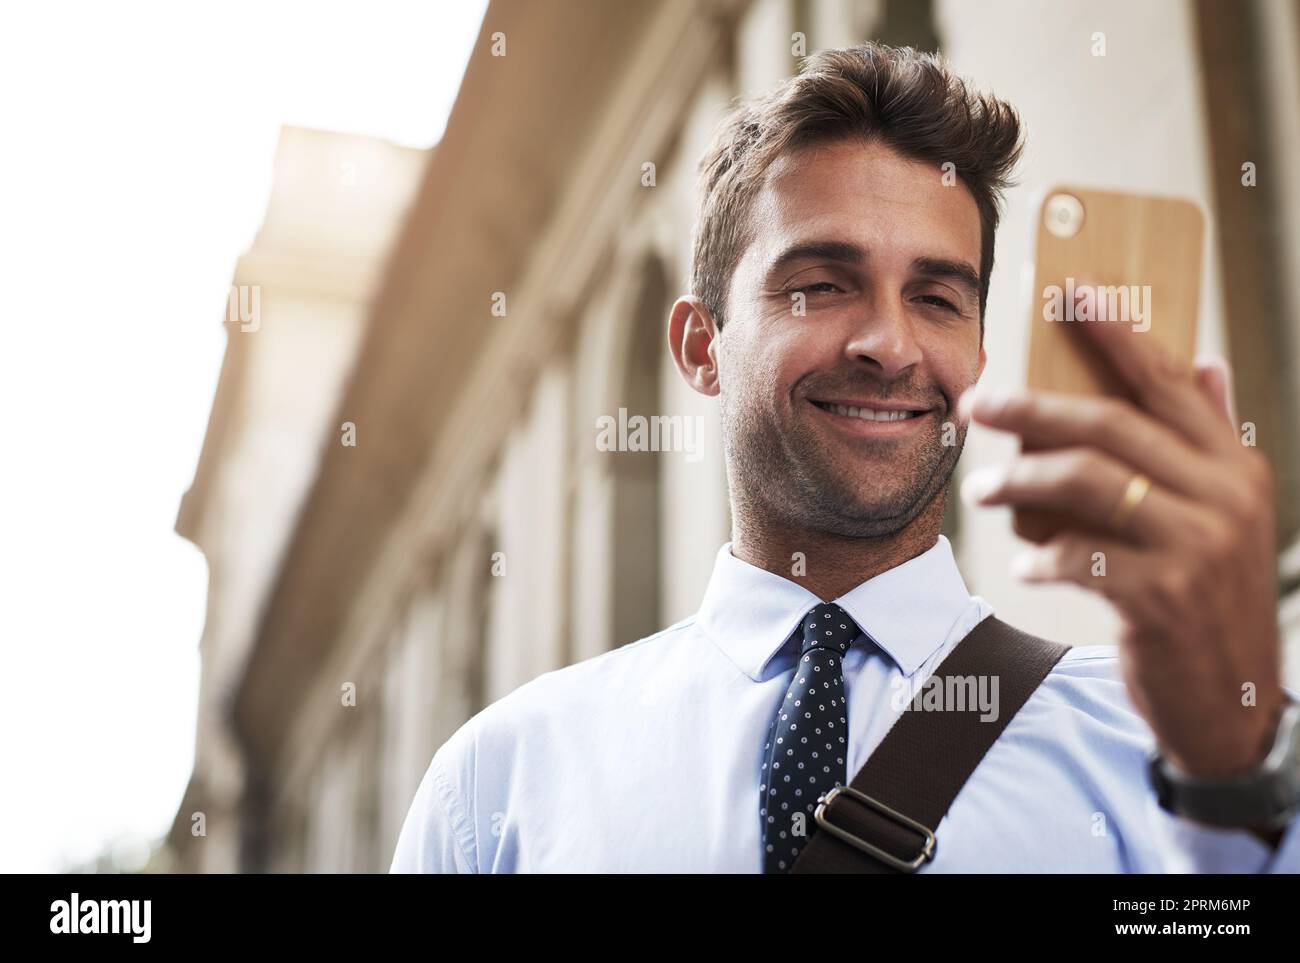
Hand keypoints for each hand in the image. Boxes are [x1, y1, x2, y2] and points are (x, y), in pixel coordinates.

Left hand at [957, 316, 1283, 778]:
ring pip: (1085, 482)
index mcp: (1233, 466)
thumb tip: (1207, 360)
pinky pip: (1075, 556)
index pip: (1168, 381)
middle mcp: (1223, 497)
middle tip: (976, 403)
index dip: (1116, 332)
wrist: (1229, 699)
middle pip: (1111, 425)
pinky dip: (1039, 556)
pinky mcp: (1159, 598)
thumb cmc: (1206, 596)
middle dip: (1032, 407)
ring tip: (983, 489)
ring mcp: (1195, 547)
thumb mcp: (1224, 514)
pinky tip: (1026, 565)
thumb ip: (1211, 438)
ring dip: (1020, 480)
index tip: (1070, 292)